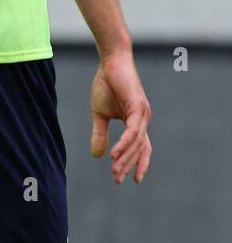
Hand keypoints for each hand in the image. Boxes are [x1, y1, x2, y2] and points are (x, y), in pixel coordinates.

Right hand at [90, 51, 152, 183]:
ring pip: (137, 143)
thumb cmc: (106, 84)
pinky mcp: (138, 107)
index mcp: (137, 121)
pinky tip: (115, 154)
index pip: (141, 148)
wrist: (110, 62)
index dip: (137, 164)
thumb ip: (100, 134)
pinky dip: (124, 144)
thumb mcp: (99, 113)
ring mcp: (143, 114)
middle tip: (118, 179)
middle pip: (140, 149)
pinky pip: (133, 132)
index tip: (131, 180)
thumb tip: (97, 156)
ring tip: (114, 171)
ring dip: (125, 158)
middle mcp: (144, 119)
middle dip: (129, 165)